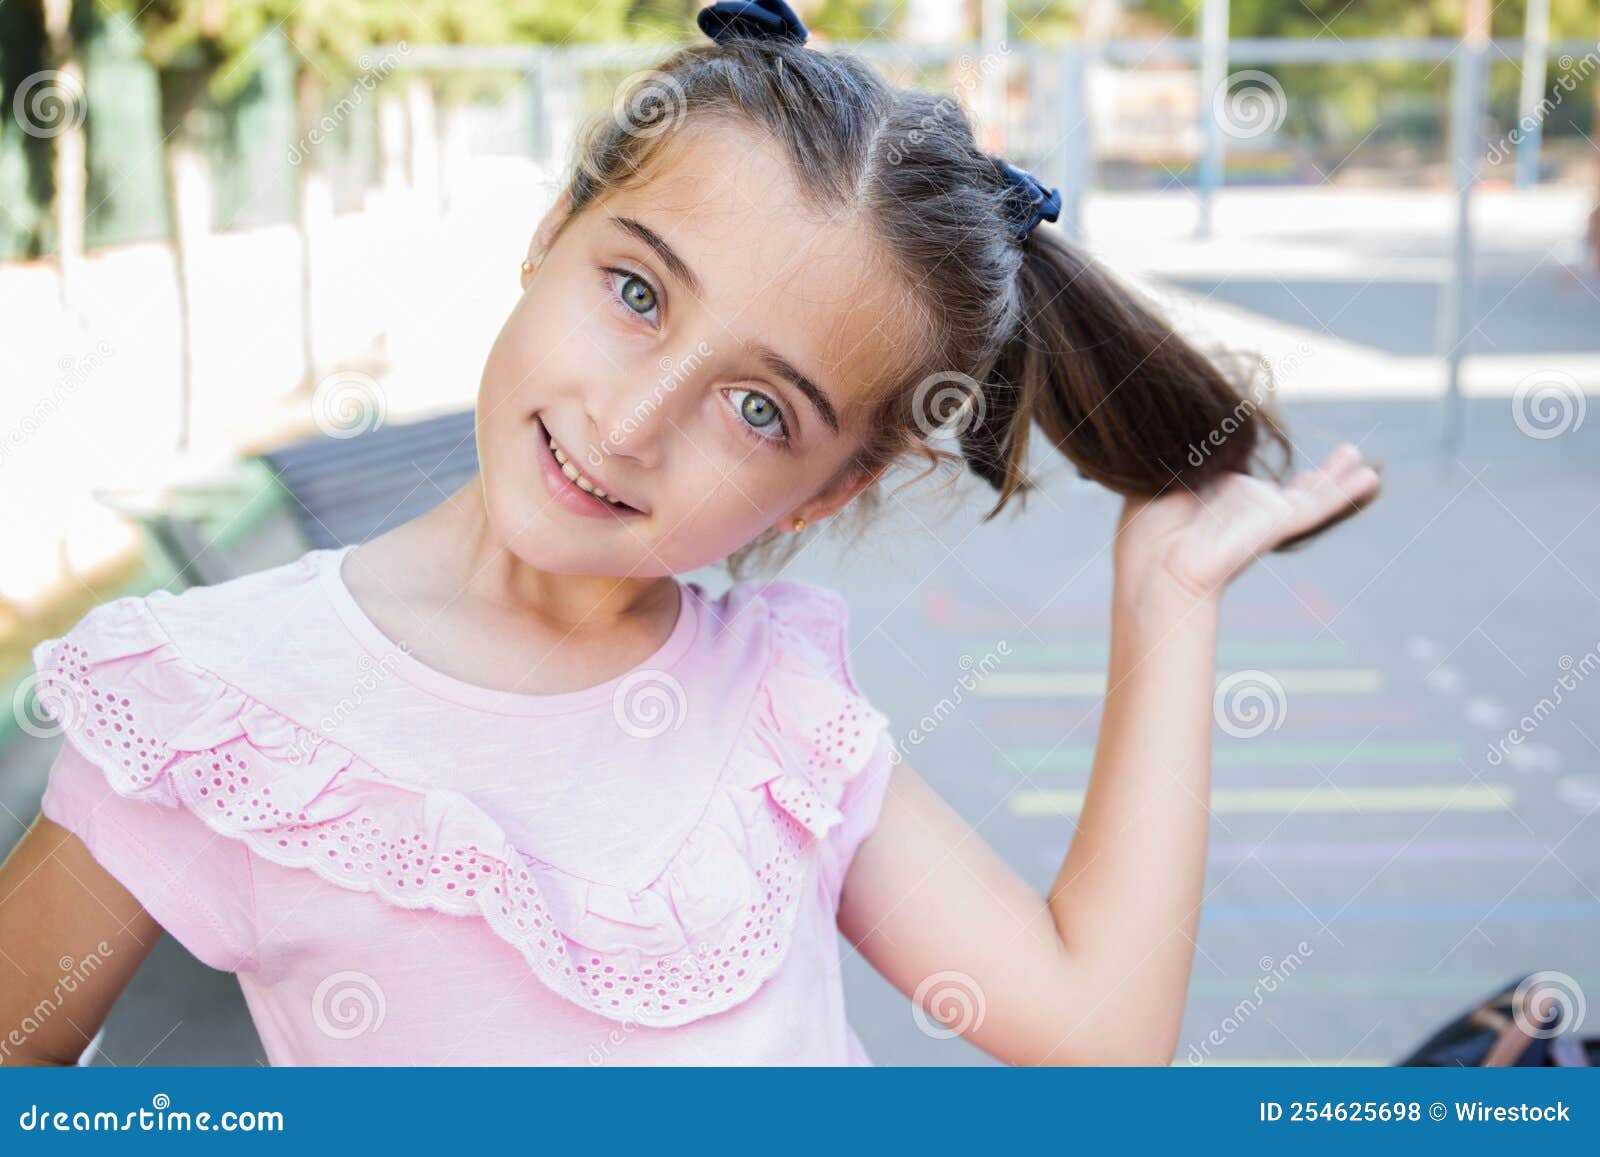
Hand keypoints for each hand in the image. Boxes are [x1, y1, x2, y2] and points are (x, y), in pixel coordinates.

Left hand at [1114, 443, 1381, 605]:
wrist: (1159, 567)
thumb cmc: (1147, 534)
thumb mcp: (1159, 485)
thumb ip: (1182, 460)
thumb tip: (1193, 429)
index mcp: (1212, 501)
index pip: (1241, 484)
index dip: (1253, 473)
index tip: (1271, 461)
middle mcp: (1242, 508)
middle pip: (1287, 491)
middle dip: (1315, 478)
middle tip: (1341, 458)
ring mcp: (1262, 515)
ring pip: (1309, 495)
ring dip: (1336, 478)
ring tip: (1361, 463)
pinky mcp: (1278, 521)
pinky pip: (1318, 504)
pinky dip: (1344, 490)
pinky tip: (1370, 477)